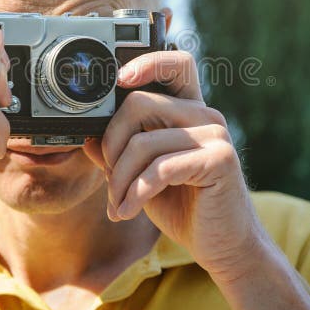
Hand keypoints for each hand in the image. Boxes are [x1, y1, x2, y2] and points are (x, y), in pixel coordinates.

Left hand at [84, 51, 263, 275]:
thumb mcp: (142, 177)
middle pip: (139, 103)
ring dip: (118, 179)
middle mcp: (205, 115)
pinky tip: (127, 211)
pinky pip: (160, 168)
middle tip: (108, 176)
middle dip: (111, 143)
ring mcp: (215, 135)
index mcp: (189, 111)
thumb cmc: (184, 208)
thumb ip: (120, 154)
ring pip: (143, 141)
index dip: (146, 62)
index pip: (174, 63)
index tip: (117, 79)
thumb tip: (87, 137)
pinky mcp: (219, 160)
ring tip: (116, 204)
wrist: (222, 246)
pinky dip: (135, 193)